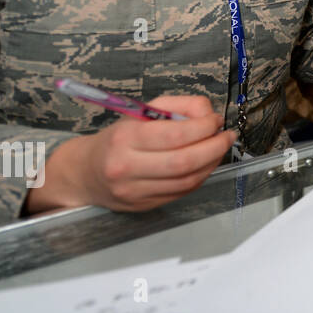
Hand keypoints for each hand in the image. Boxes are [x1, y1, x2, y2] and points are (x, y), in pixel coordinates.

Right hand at [25, 95, 236, 213]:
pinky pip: (182, 192)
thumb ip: (177, 107)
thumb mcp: (141, 113)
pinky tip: (206, 163)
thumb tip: (208, 113)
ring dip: (212, 163)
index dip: (204, 127)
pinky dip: (201, 176)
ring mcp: (135, 191)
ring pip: (187, 180)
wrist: (85, 173)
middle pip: (185, 161)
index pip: (175, 135)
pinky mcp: (144, 206)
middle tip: (228, 136)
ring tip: (220, 147)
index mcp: (125, 139)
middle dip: (215, 147)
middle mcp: (127, 168)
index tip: (216, 120)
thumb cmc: (118, 138)